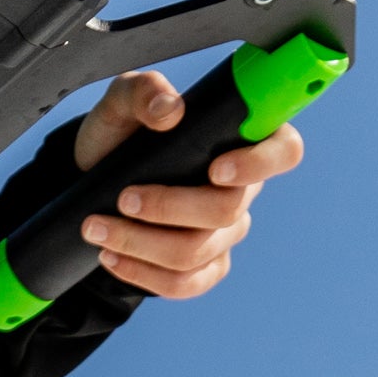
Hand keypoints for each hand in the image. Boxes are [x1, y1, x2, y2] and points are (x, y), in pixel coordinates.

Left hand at [67, 69, 305, 299]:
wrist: (93, 180)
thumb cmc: (121, 135)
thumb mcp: (121, 104)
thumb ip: (142, 92)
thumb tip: (169, 110)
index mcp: (240, 140)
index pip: (284, 151)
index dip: (259, 164)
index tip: (215, 169)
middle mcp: (243, 190)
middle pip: (227, 210)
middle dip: (169, 208)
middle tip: (123, 198)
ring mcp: (225, 233)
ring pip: (196, 252)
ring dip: (140, 243)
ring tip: (96, 227)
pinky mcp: (204, 267)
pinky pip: (184, 284)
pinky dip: (142, 274)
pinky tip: (111, 256)